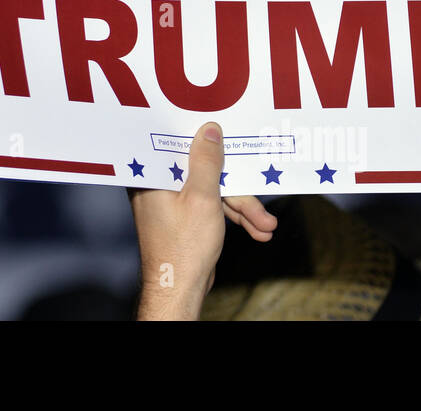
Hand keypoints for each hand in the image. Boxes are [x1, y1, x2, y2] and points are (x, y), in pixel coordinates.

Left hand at [128, 122, 276, 319]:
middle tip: (261, 205)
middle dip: (237, 191)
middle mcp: (159, 184)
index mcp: (153, 175)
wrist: (179, 290)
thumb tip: (209, 129)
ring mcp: (173, 201)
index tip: (231, 136)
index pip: (180, 145)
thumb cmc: (182, 248)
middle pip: (204, 171)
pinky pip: (211, 205)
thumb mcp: (201, 198)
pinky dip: (233, 216)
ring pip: (213, 191)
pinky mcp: (185, 215)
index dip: (208, 141)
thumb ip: (206, 162)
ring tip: (266, 226)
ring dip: (242, 208)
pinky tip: (257, 229)